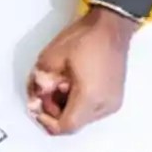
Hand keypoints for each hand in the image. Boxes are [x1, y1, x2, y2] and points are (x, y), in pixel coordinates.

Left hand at [27, 7, 136, 134]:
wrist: (112, 25)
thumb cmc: (86, 38)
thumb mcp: (51, 59)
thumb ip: (39, 83)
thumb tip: (35, 98)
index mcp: (90, 97)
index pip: (66, 126)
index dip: (48, 121)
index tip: (38, 109)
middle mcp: (105, 105)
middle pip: (74, 123)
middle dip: (56, 111)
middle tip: (47, 91)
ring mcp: (113, 102)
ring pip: (83, 117)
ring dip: (67, 106)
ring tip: (62, 83)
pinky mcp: (115, 96)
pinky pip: (92, 109)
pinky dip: (79, 102)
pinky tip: (74, 84)